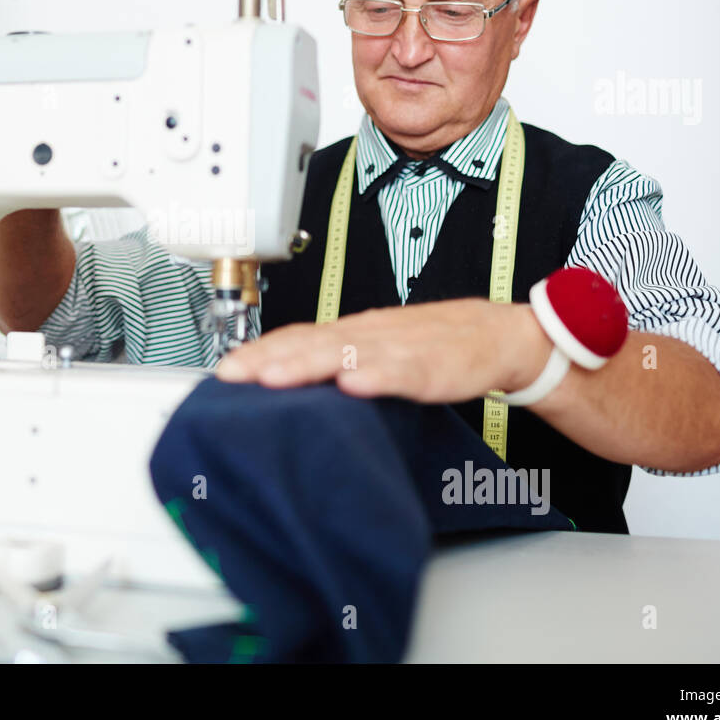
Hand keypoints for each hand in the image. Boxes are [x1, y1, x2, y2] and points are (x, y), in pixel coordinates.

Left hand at [215, 299, 551, 402]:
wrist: (495, 336)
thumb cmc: (431, 346)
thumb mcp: (375, 350)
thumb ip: (334, 364)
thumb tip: (282, 386)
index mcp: (353, 333)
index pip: (298, 336)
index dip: (261, 351)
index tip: (224, 371)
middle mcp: (369, 334)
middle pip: (312, 342)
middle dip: (269, 359)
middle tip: (234, 375)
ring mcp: (400, 348)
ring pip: (348, 352)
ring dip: (308, 364)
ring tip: (274, 377)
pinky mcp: (433, 367)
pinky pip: (403, 371)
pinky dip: (377, 377)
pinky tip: (354, 384)